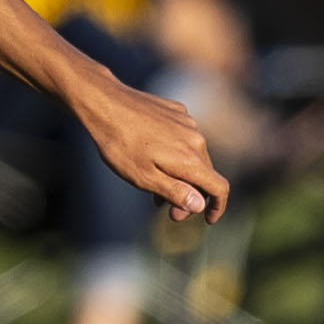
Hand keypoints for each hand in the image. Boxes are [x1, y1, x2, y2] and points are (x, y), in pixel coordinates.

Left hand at [74, 75, 230, 222]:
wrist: (104, 104)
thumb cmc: (120, 145)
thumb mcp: (143, 177)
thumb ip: (175, 192)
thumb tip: (200, 205)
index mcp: (190, 159)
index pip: (219, 187)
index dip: (218, 207)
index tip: (208, 220)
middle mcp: (196, 139)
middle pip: (204, 174)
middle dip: (190, 195)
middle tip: (166, 211)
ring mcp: (187, 122)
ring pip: (192, 156)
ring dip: (180, 175)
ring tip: (154, 190)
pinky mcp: (177, 111)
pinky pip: (183, 138)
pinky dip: (174, 154)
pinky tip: (151, 158)